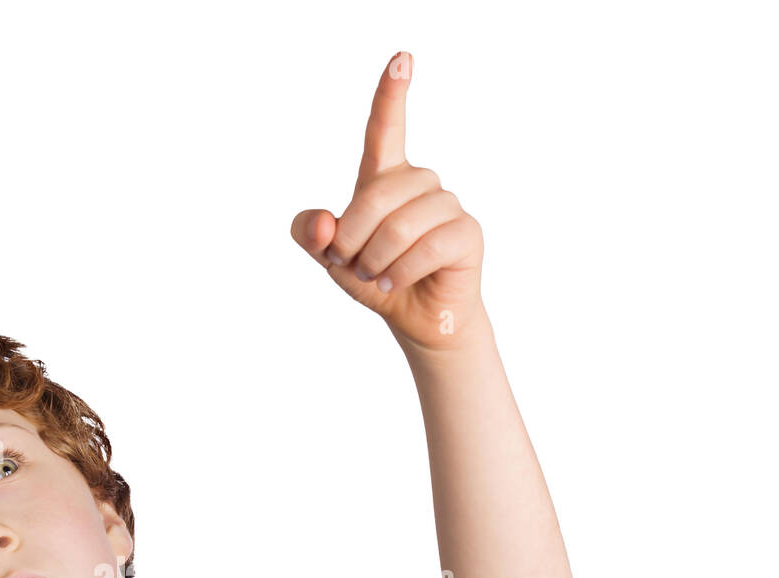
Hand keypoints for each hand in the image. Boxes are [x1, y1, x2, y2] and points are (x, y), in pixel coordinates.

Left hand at [290, 51, 485, 353]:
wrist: (414, 318)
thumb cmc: (376, 278)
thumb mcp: (331, 258)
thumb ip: (311, 234)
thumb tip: (323, 224)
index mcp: (386, 179)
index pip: (385, 131)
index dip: (391, 96)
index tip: (401, 58)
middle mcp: (420, 184)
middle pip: (376, 194)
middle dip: (352, 237)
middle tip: (351, 264)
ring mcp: (447, 206)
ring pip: (401, 223)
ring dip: (376, 259)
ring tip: (376, 276)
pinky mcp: (466, 233)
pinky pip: (427, 246)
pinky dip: (399, 272)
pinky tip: (394, 283)